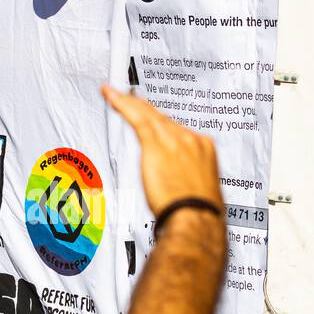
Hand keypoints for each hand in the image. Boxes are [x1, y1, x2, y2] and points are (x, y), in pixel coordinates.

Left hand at [102, 85, 221, 217]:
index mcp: (202, 148)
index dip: (158, 120)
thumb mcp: (196, 186)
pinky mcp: (157, 145)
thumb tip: (174, 175)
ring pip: (148, 115)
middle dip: (142, 108)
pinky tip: (110, 95)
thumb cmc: (196, 210)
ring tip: (114, 94)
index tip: (149, 113)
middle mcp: (190, 139)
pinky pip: (137, 118)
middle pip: (161, 118)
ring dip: (129, 102)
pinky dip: (122, 104)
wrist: (196, 219)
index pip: (175, 127)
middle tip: (127, 98)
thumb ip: (185, 173)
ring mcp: (175, 140)